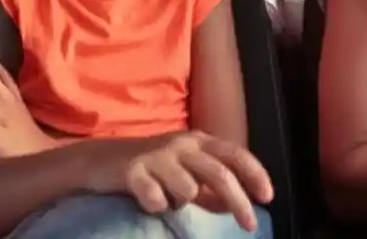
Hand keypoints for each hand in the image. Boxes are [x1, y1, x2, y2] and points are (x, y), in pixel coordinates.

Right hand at [90, 131, 273, 232]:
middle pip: (219, 174)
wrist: (99, 161)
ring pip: (188, 190)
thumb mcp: (186, 173)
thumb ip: (212, 189)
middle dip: (238, 202)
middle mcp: (181, 144)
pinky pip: (156, 199)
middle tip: (249, 226)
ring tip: (166, 199)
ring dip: (181, 203)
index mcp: (198, 141)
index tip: (268, 198)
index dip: (255, 174)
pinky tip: (147, 201)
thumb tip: (239, 206)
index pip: (235, 154)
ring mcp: (157, 155)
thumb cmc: (152, 169)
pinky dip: (156, 206)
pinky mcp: (134, 170)